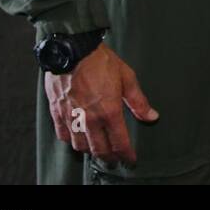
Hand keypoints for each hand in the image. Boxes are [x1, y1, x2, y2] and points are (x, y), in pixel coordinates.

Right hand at [44, 44, 157, 166]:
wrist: (72, 50)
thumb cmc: (101, 61)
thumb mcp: (127, 77)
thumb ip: (139, 101)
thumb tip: (152, 116)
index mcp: (109, 111)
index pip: (119, 142)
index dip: (126, 154)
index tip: (130, 160)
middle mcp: (89, 119)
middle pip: (99, 149)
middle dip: (109, 157)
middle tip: (115, 159)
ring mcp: (72, 117)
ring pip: (80, 146)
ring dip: (90, 151)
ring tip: (98, 150)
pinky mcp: (57, 112)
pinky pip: (63, 136)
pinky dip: (71, 141)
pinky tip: (77, 139)